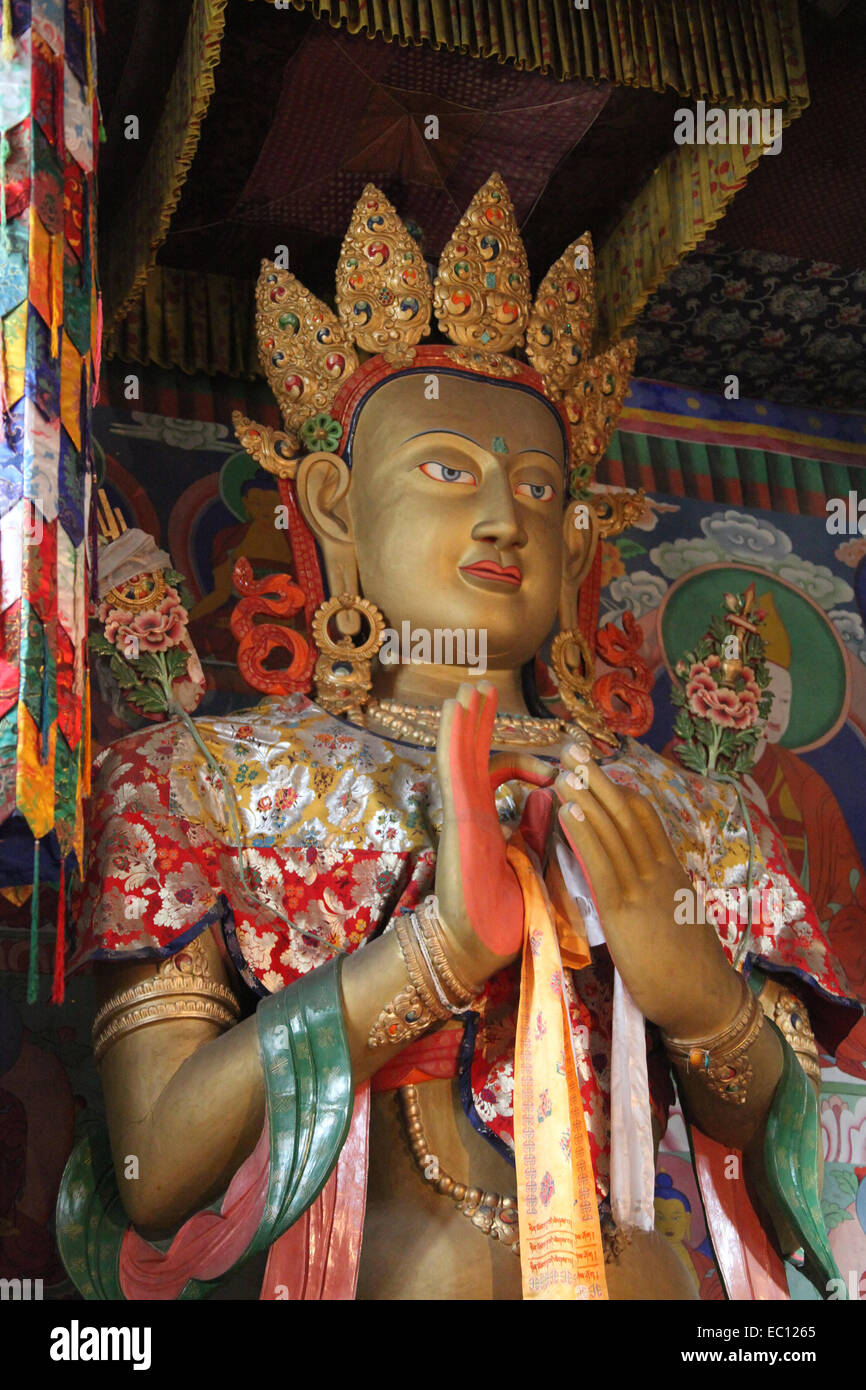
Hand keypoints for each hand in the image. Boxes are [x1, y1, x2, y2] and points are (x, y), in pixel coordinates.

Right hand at [435, 683, 551, 987]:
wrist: (480, 946)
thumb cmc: (505, 913)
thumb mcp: (533, 862)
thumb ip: (539, 829)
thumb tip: (555, 798)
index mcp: (488, 822)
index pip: (500, 775)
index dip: (528, 764)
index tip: (557, 774)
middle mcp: (472, 813)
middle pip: (473, 755)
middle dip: (479, 722)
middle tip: (483, 688)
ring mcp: (462, 813)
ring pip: (460, 755)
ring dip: (464, 720)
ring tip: (468, 688)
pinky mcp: (459, 816)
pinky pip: (454, 767)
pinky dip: (454, 736)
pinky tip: (455, 709)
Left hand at [555, 746, 740, 1036]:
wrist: (704, 1001)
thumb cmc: (688, 969)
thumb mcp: (676, 918)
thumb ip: (658, 894)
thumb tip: (635, 880)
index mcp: (672, 871)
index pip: (646, 818)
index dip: (619, 790)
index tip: (597, 769)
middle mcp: (659, 871)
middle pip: (628, 812)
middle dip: (599, 779)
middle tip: (574, 749)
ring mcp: (642, 888)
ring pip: (613, 829)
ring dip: (586, 796)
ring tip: (564, 769)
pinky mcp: (625, 911)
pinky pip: (601, 862)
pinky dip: (584, 832)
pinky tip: (568, 811)